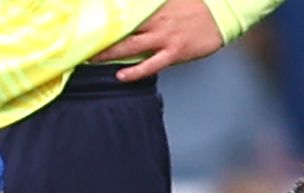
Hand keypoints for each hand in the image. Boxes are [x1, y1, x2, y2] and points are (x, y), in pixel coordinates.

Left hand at [90, 0, 224, 81]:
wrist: (222, 12)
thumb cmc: (196, 4)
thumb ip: (150, 3)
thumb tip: (130, 6)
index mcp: (152, 6)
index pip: (123, 12)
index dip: (105, 17)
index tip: (88, 20)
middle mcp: (155, 21)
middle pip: (121, 30)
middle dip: (100, 37)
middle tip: (81, 42)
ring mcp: (165, 38)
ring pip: (131, 47)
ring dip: (109, 53)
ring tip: (91, 59)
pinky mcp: (175, 52)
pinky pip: (150, 64)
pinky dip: (135, 71)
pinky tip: (121, 76)